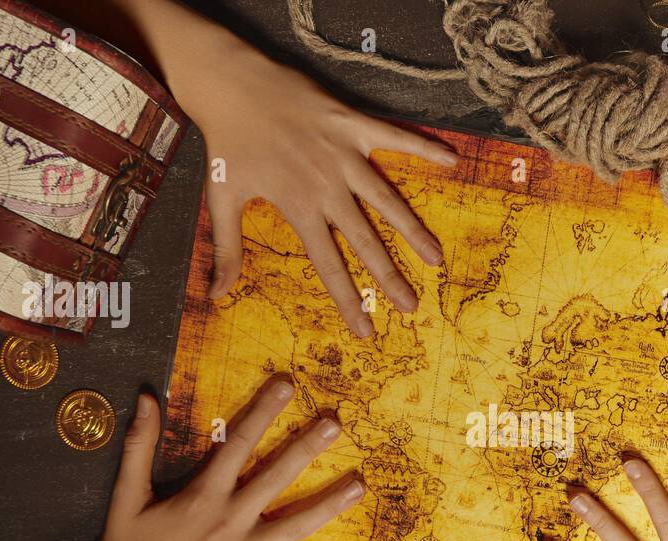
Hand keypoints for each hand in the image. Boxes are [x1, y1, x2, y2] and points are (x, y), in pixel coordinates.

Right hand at [93, 376, 364, 540]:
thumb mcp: (126, 494)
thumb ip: (139, 445)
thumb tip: (144, 397)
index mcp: (202, 495)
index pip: (238, 443)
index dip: (263, 411)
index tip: (287, 386)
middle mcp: (228, 520)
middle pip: (276, 477)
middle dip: (307, 448)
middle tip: (336, 425)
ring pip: (294, 526)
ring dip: (328, 505)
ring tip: (359, 486)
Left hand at [191, 42, 457, 333]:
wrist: (231, 83)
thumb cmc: (226, 143)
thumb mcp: (221, 198)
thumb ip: (226, 250)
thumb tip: (216, 295)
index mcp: (298, 207)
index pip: (329, 265)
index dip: (349, 301)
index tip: (366, 331)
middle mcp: (327, 185)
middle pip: (366, 241)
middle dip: (390, 278)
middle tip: (411, 307)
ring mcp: (344, 154)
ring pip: (388, 200)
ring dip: (414, 231)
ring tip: (436, 258)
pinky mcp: (353, 123)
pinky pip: (396, 138)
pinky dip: (425, 148)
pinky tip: (452, 161)